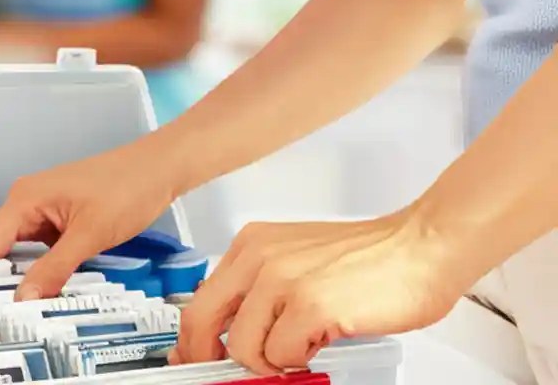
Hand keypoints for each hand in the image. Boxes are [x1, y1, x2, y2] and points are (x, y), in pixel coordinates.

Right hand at [0, 136, 186, 298]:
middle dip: (3, 283)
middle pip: (0, 251)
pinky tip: (52, 290)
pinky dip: (45, 268)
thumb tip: (23, 298)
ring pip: (23, 253)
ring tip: (30, 310)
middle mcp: (26, 202)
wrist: (160, 169)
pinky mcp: (60, 218)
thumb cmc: (127, 189)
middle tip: (11, 319)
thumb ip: (53, 268)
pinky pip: (42, 249)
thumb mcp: (89, 235)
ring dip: (27, 277)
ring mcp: (43, 210)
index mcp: (24, 199)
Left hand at [172, 214, 463, 373]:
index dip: (194, 339)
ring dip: (271, 361)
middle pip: (201, 321)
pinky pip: (282, 356)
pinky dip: (300, 361)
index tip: (194, 359)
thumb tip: (232, 337)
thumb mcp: (296, 262)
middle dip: (209, 358)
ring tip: (301, 347)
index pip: (199, 299)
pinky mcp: (311, 305)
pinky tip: (321, 342)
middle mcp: (259, 257)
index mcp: (251, 245)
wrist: (422, 246)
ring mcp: (282, 280)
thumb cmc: (372, 258)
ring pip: (243, 348)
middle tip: (228, 373)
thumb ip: (260, 293)